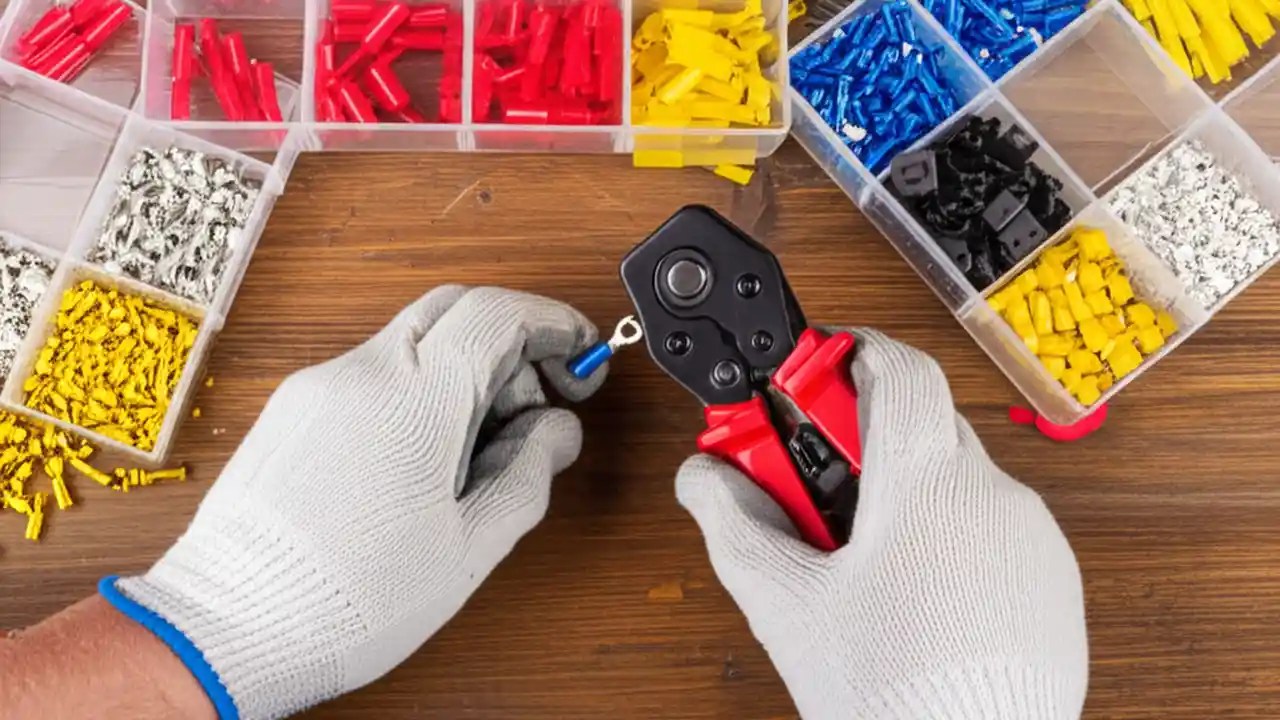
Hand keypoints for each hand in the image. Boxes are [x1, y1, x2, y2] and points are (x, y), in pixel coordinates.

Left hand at [106, 286, 602, 719]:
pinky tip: (429, 452)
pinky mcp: (294, 408)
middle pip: (456, 307)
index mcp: (414, 399)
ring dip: (464, 365)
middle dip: (512, 340)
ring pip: (413, 337)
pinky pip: (373, 369)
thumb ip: (527, 471)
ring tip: (483, 444)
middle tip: (539, 402)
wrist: (231, 626)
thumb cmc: (346, 598)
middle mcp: (361, 373)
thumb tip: (556, 430)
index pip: (499, 312)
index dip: (555, 324)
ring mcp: (320, 386)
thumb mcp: (469, 544)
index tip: (582, 353)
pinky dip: (418, 386)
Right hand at [677, 330, 1087, 718]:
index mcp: (926, 486)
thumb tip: (703, 476)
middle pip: (921, 424)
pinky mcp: (1054, 578)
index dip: (852, 354)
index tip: (816, 371)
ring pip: (958, 479)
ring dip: (909, 494)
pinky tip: (918, 590)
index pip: (899, 369)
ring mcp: (1032, 537)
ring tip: (864, 557)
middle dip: (863, 440)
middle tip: (815, 483)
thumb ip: (733, 521)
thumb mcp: (786, 603)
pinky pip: (995, 527)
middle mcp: (990, 496)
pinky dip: (953, 536)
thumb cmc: (889, 693)